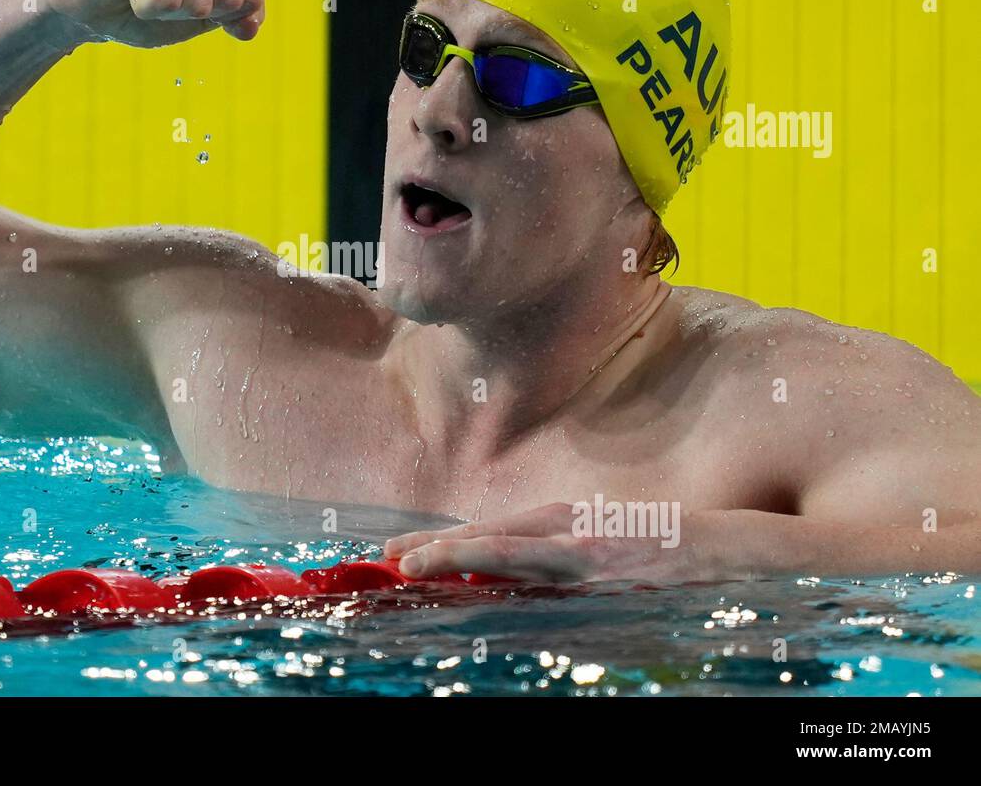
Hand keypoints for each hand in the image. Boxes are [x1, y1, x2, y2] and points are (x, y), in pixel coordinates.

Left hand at [382, 503, 712, 583]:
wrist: (713, 547)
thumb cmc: (646, 544)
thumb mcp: (586, 542)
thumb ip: (543, 557)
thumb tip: (490, 575)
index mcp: (555, 522)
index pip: (485, 532)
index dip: (439, 541)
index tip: (397, 550)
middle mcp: (561, 530)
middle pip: (486, 537)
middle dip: (435, 547)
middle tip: (391, 556)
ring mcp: (580, 551)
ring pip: (507, 551)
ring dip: (457, 555)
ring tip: (416, 563)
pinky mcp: (602, 571)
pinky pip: (547, 579)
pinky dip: (510, 580)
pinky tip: (483, 582)